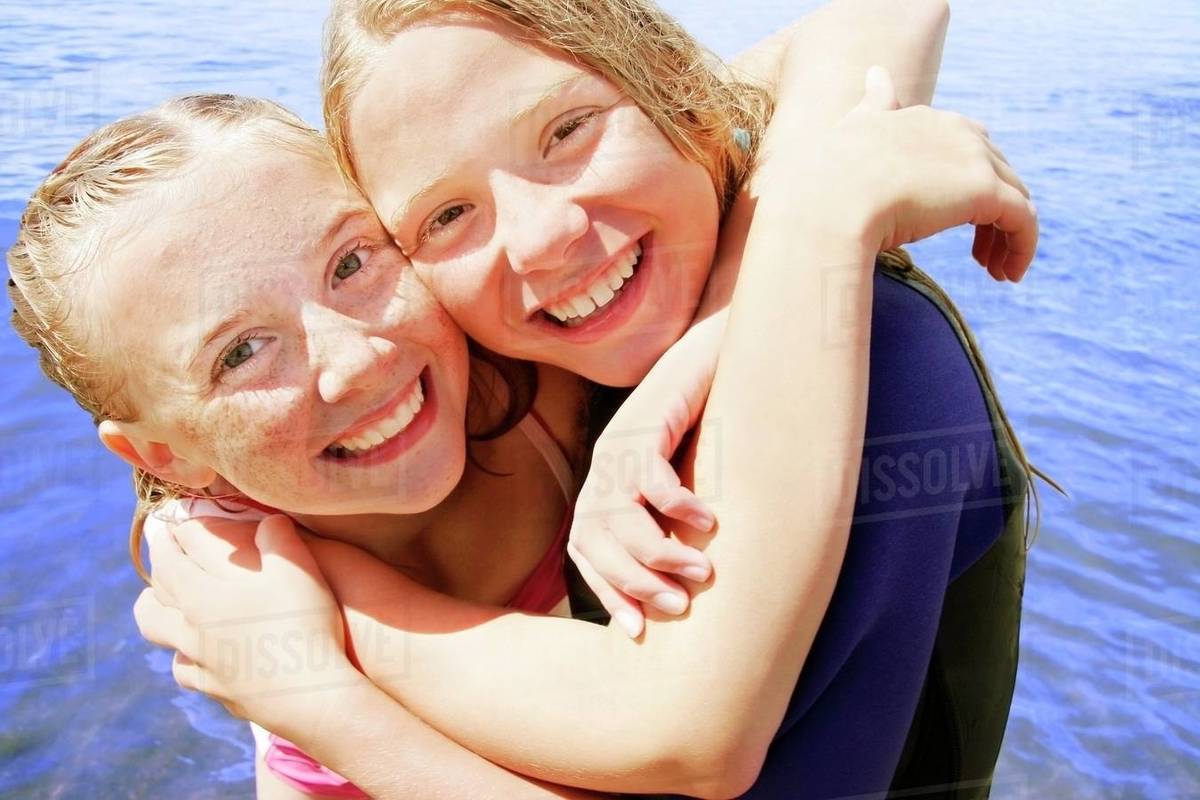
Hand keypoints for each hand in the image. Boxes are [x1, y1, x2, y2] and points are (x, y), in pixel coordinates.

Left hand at [133, 515, 354, 734]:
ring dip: (160, 617)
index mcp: (203, 598)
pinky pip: (187, 671)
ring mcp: (202, 665)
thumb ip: (279, 539)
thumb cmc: (303, 626)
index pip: (169, 562)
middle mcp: (192, 632)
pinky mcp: (216, 691)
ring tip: (167, 607)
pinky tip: (198, 654)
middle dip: (154, 577)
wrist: (310, 696)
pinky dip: (185, 656)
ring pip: (163, 640)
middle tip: (162, 559)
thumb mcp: (298, 571)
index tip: (163, 523)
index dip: (165, 540)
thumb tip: (271, 519)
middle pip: (152, 604)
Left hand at [569, 385, 714, 638]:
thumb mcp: (676, 490)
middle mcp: (599, 474)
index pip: (587, 555)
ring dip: (660, 552)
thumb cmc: (695, 438)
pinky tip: (708, 519)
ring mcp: (616, 450)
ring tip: (702, 571)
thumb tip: (685, 587)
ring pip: (621, 516)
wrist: (700, 367)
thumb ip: (668, 529)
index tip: (639, 630)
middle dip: (633, 582)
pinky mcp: (642, 427)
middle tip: (678, 606)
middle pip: (595, 540)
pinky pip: (653, 477)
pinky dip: (678, 505)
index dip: (609, 593)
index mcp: (599, 493)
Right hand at [796, 66, 1037, 280]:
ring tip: (995, 270)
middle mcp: (955, 130)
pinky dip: (1022, 248)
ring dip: (1007, 236)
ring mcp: (973, 159)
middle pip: (996, 172)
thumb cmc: (825, 182)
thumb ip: (870, 107)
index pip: (967, 144)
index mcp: (922, 118)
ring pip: (1013, 198)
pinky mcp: (986, 191)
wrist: (826, 205)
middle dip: (991, 213)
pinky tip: (1007, 275)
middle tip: (979, 255)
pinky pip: (1023, 221)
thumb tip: (877, 73)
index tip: (950, 217)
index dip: (964, 183)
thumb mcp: (850, 134)